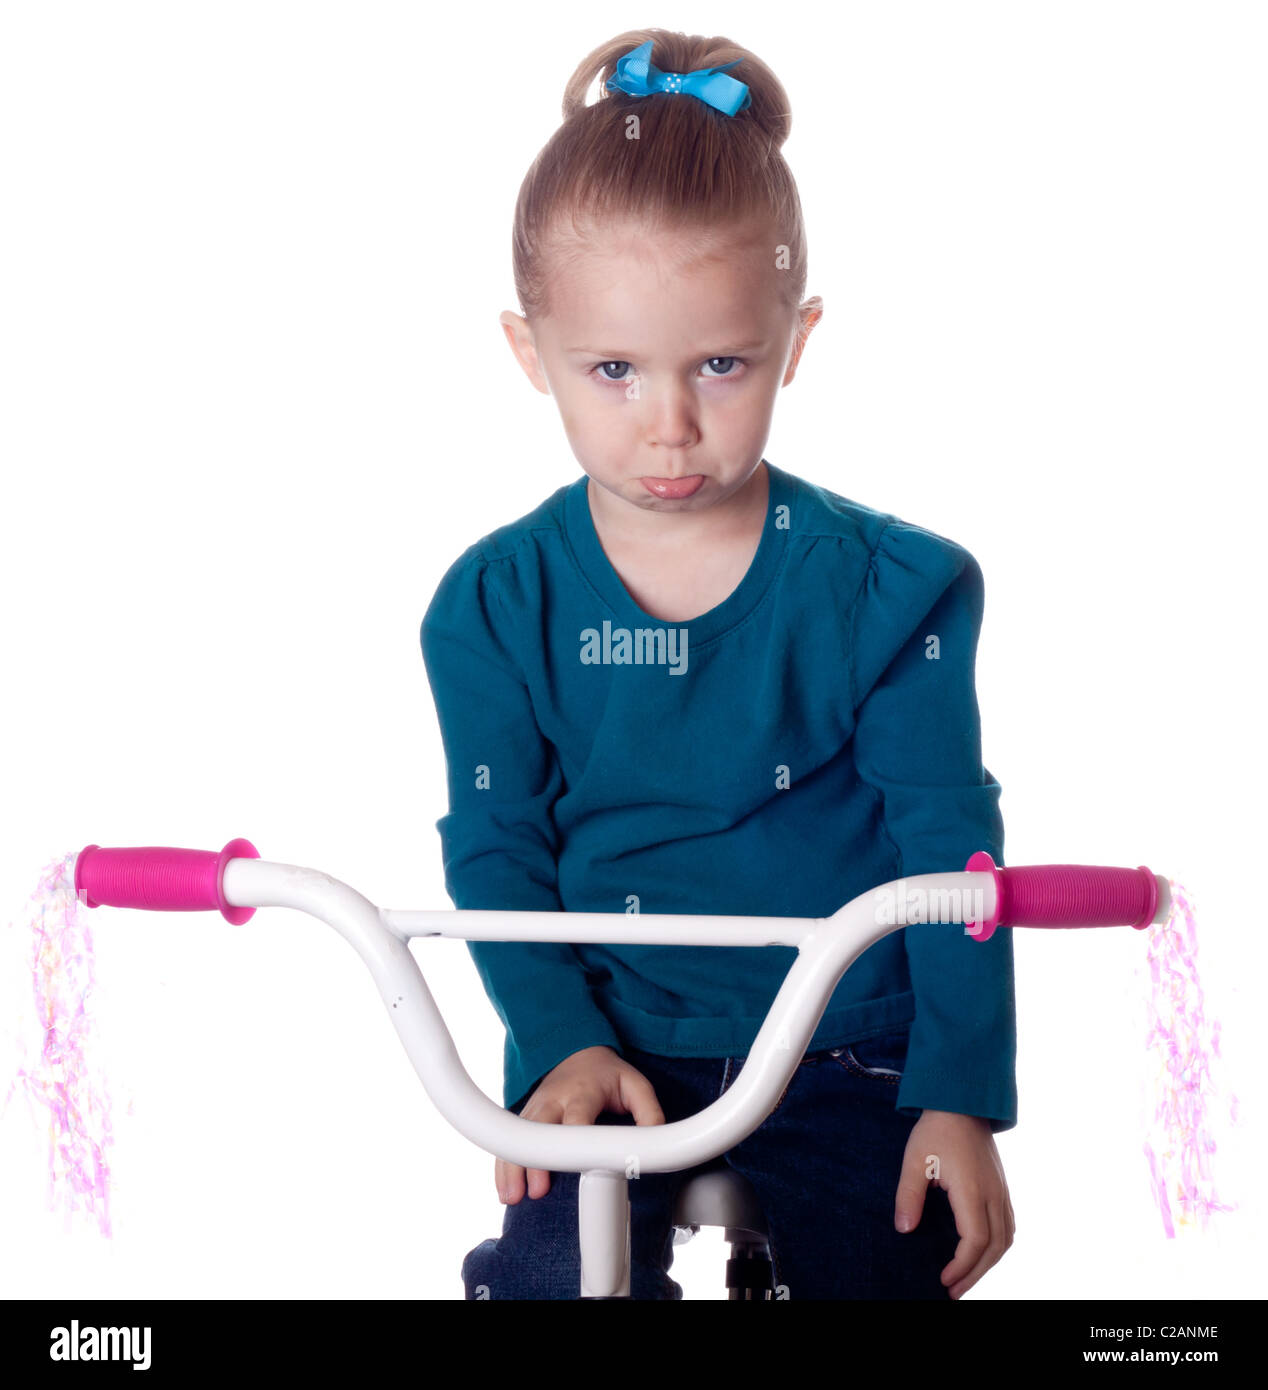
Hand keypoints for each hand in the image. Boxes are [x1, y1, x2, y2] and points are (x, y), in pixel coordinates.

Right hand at [496, 1045, 665, 1203]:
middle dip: (536, 1160)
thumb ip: (648, 1112)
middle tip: (537, 1191)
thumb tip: (653, 1144)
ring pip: (519, 1137)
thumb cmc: (608, 1075)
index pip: (576, 1117)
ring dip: (513, 1167)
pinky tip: (504, 1190)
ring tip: (513, 1197)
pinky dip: (504, 1165)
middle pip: (539, 1129)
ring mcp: (536, 1108)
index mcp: (582, 1092)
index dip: (573, 1140)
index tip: (575, 1166)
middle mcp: (554, 1100)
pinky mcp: (525, 1118)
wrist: (577, 1053)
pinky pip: (511, 1141)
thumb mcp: (635, 1084)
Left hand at [894, 1109, 1014, 1298]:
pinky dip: (998, 1246)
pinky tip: (982, 1253)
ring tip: (966, 1279)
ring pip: (1006, 1239)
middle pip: (995, 1248)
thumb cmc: (936, 1128)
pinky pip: (1008, 1225)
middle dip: (975, 1274)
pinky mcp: (1002, 1186)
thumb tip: (904, 1230)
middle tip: (953, 1292)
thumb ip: (909, 1195)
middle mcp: (994, 1194)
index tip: (943, 1281)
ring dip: (988, 1263)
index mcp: (972, 1190)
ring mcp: (1002, 1190)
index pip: (975, 1241)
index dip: (962, 1266)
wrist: (963, 1100)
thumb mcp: (914, 1159)